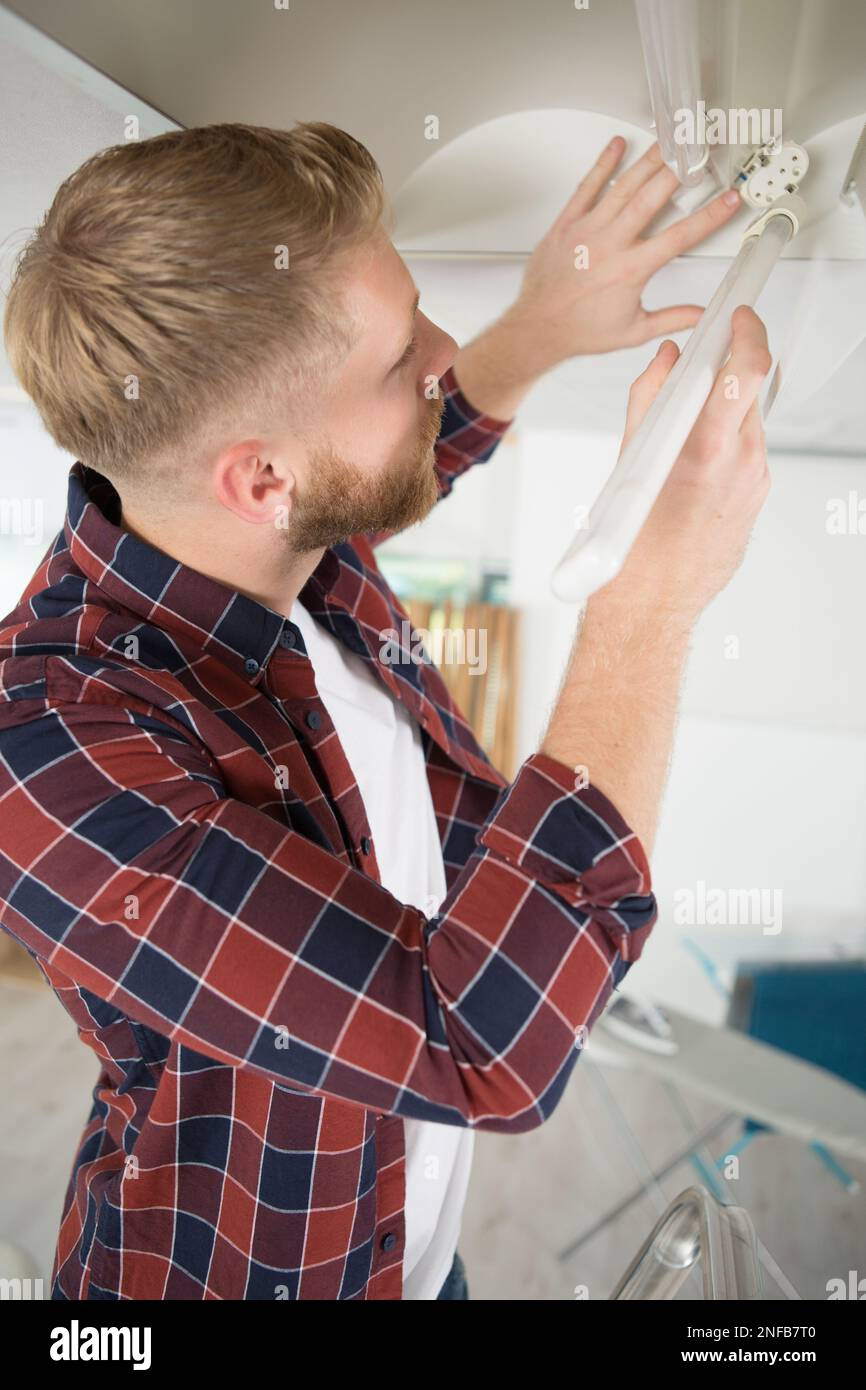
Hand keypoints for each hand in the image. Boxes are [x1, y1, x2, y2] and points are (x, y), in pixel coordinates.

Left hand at [506, 138, 742, 362]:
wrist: (538, 328)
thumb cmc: (579, 330)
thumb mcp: (632, 331)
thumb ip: (671, 319)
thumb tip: (699, 315)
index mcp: (630, 271)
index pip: (680, 237)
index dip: (709, 216)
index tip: (728, 199)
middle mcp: (610, 245)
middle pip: (651, 199)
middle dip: (679, 172)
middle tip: (700, 151)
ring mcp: (587, 231)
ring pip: (622, 187)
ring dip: (648, 161)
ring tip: (668, 141)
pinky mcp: (566, 224)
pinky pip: (586, 187)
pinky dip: (602, 164)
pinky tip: (616, 145)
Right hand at [601, 305, 772, 621]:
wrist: (651, 605)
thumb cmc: (633, 548)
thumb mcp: (628, 461)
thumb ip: (648, 399)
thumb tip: (663, 362)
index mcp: (709, 449)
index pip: (748, 370)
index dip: (748, 333)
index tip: (739, 318)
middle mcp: (742, 463)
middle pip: (749, 394)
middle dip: (725, 376)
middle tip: (700, 367)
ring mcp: (754, 483)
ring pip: (747, 424)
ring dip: (721, 415)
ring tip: (683, 432)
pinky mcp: (756, 500)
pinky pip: (746, 455)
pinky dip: (723, 446)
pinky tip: (691, 466)